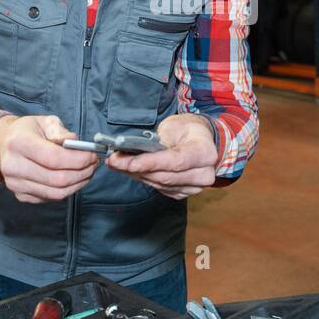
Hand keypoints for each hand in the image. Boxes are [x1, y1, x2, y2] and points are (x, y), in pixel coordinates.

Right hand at [0, 114, 97, 203]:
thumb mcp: (45, 122)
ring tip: (87, 172)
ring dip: (78, 184)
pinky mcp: (20, 195)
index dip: (78, 160)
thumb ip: (62, 132)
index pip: (53, 158)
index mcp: (19, 143)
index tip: (92, 155)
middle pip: (57, 179)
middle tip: (93, 165)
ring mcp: (15, 184)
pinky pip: (50, 198)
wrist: (2, 144)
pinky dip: (67, 190)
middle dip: (82, 173)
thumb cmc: (27, 131)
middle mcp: (13, 166)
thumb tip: (78, 146)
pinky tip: (73, 179)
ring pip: (55, 193)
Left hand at [104, 114, 218, 200]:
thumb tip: (132, 150)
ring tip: (117, 164)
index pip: (175, 161)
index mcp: (205, 153)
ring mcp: (194, 187)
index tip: (129, 163)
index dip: (151, 163)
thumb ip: (157, 140)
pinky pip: (159, 188)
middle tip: (113, 160)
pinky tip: (130, 170)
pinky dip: (143, 178)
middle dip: (136, 169)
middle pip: (165, 176)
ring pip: (159, 184)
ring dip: (136, 174)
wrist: (201, 141)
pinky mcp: (183, 193)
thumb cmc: (187, 130)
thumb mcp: (174, 126)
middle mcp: (203, 174)